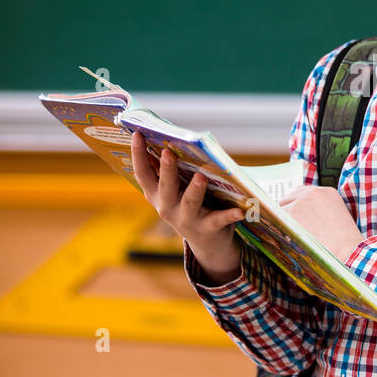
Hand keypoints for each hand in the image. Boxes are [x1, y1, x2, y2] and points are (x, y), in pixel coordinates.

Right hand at [130, 132, 244, 283]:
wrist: (207, 243)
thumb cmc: (190, 206)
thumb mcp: (174, 190)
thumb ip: (168, 171)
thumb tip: (166, 140)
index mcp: (156, 195)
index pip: (143, 174)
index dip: (138, 155)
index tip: (137, 134)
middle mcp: (167, 208)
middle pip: (165, 187)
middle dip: (166, 170)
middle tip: (167, 152)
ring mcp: (187, 220)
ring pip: (190, 202)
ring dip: (195, 190)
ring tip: (201, 177)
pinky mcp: (208, 228)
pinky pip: (219, 220)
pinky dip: (229, 215)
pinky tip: (239, 211)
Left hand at [278, 184, 365, 263]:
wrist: (347, 251)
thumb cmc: (345, 241)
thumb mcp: (337, 216)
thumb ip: (319, 209)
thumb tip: (303, 214)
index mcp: (326, 192)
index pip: (302, 192)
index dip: (296, 205)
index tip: (295, 214)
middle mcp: (313, 193)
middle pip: (288, 198)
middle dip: (288, 213)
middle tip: (293, 228)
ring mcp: (301, 201)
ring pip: (281, 209)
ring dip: (284, 222)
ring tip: (297, 236)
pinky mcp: (292, 213)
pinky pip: (277, 220)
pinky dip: (281, 230)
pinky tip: (293, 239)